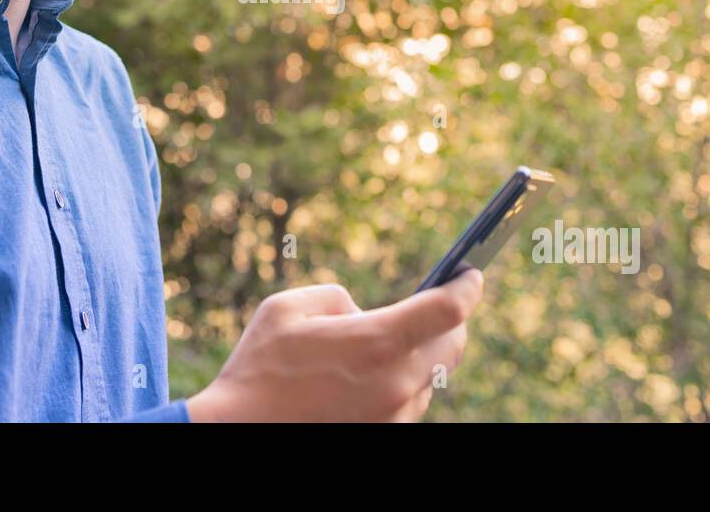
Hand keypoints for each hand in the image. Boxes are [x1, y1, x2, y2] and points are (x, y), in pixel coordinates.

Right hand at [185, 268, 484, 421]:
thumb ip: (336, 298)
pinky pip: (410, 404)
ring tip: (392, 341)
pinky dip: (402, 383)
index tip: (470, 274)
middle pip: (452, 345)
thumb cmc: (259, 366)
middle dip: (450, 321)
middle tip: (437, 303)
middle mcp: (395, 383)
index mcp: (376, 342)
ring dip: (421, 354)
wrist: (239, 431)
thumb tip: (361, 312)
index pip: (449, 310)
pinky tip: (374, 374)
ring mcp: (392, 415)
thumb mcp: (288, 307)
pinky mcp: (384, 435)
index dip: (467, 287)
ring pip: (431, 377)